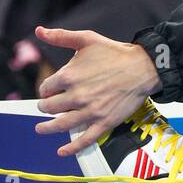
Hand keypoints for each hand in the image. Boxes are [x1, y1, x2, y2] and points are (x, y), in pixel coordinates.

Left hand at [33, 27, 159, 156]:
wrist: (142, 68)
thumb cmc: (115, 53)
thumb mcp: (86, 39)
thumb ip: (60, 37)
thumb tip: (39, 31)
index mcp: (69, 76)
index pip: (46, 88)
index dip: (46, 90)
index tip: (51, 90)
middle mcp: (77, 96)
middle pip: (49, 107)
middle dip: (46, 107)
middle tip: (48, 106)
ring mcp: (90, 111)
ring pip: (61, 125)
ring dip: (47, 128)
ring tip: (41, 129)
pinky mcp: (103, 122)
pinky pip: (84, 139)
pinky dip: (71, 148)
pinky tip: (62, 151)